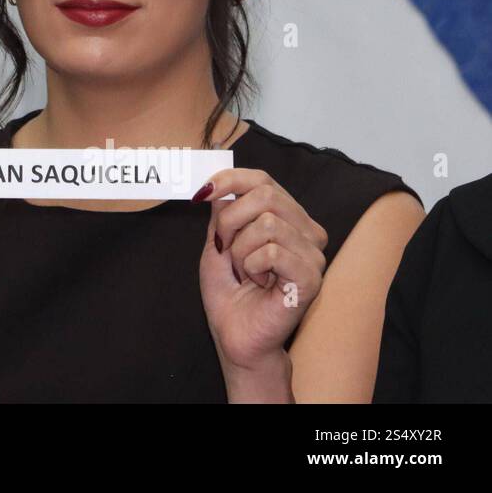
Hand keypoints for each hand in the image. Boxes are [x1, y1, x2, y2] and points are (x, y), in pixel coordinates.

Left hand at [197, 169, 327, 381]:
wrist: (235, 335)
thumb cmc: (229, 292)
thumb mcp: (218, 242)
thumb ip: (223, 212)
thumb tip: (222, 183)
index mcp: (287, 218)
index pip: (263, 179)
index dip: (230, 179)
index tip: (202, 193)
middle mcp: (306, 231)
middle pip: (265, 194)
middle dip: (231, 220)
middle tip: (225, 248)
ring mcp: (313, 254)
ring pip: (266, 224)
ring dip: (240, 249)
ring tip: (244, 271)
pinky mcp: (312, 277)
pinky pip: (272, 252)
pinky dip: (252, 266)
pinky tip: (259, 283)